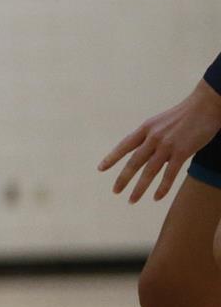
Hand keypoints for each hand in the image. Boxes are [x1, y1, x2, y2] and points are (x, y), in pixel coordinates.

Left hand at [100, 81, 220, 202]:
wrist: (206, 106)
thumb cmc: (185, 115)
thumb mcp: (161, 122)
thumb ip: (152, 138)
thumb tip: (147, 156)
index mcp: (146, 128)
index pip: (124, 145)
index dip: (112, 158)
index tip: (100, 169)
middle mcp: (153, 137)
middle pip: (134, 162)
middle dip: (123, 179)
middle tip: (115, 191)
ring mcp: (167, 145)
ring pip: (149, 171)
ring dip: (139, 188)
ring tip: (132, 200)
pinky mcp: (182, 152)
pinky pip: (169, 174)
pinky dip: (162, 188)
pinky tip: (156, 198)